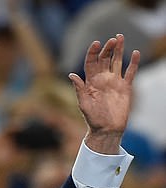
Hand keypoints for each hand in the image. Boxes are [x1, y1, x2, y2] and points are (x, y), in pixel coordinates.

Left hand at [69, 34, 139, 153]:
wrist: (106, 130)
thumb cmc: (92, 119)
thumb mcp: (83, 104)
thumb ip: (79, 89)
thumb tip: (71, 75)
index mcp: (91, 82)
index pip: (91, 62)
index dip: (92, 52)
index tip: (96, 43)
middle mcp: (102, 79)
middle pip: (105, 59)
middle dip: (107, 48)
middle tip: (112, 40)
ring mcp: (114, 82)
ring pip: (117, 61)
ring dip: (119, 50)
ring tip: (120, 37)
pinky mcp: (125, 87)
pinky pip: (130, 72)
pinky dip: (133, 63)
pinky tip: (136, 53)